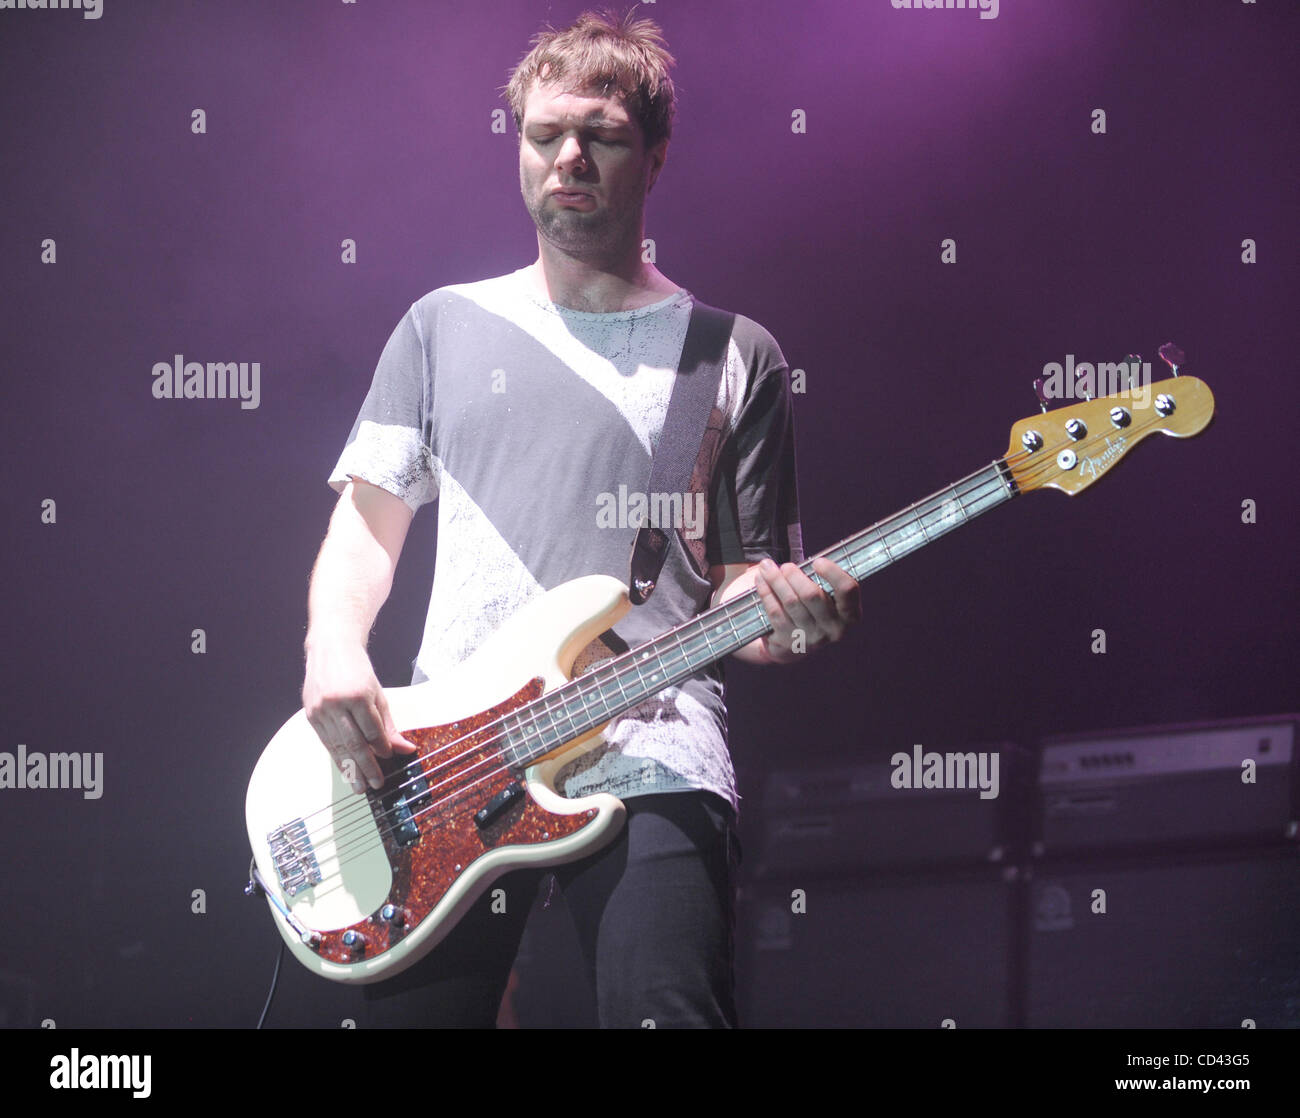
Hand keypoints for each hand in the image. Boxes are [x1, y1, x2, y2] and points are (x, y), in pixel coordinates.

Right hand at [302, 642, 416, 792]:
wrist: (331, 648)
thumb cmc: (357, 670)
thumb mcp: (378, 694)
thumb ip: (389, 725)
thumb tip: (405, 748)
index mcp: (358, 696)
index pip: (372, 731)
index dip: (382, 748)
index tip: (390, 758)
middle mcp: (337, 704)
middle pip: (354, 743)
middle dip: (367, 767)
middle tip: (376, 784)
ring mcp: (321, 710)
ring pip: (338, 746)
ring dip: (350, 769)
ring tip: (360, 786)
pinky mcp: (311, 715)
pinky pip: (326, 742)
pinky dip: (337, 757)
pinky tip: (345, 769)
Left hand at [751, 556, 860, 663]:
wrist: (797, 644)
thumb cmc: (815, 609)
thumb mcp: (828, 598)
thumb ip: (823, 581)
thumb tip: (806, 561)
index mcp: (849, 615)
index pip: (847, 590)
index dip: (833, 573)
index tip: (818, 561)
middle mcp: (833, 630)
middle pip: (812, 595)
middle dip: (794, 576)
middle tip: (785, 566)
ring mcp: (811, 638)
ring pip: (791, 602)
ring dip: (776, 581)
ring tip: (766, 567)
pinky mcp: (789, 642)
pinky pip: (775, 613)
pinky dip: (766, 594)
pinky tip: (760, 581)